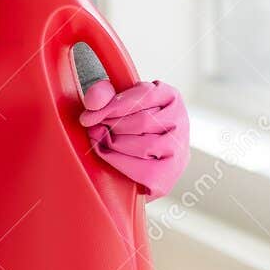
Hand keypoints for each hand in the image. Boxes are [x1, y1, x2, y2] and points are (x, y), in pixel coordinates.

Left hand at [78, 79, 189, 200]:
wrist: (133, 156)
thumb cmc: (125, 124)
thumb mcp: (115, 102)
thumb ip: (103, 94)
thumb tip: (93, 103)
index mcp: (170, 97)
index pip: (144, 97)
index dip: (112, 107)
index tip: (88, 118)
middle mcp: (181, 122)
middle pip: (143, 122)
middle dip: (112, 127)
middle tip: (95, 130)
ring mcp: (179, 151)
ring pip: (144, 147)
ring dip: (115, 145)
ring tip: (102, 142)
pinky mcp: (170, 175)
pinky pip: (144, 171)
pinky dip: (121, 164)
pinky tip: (111, 158)